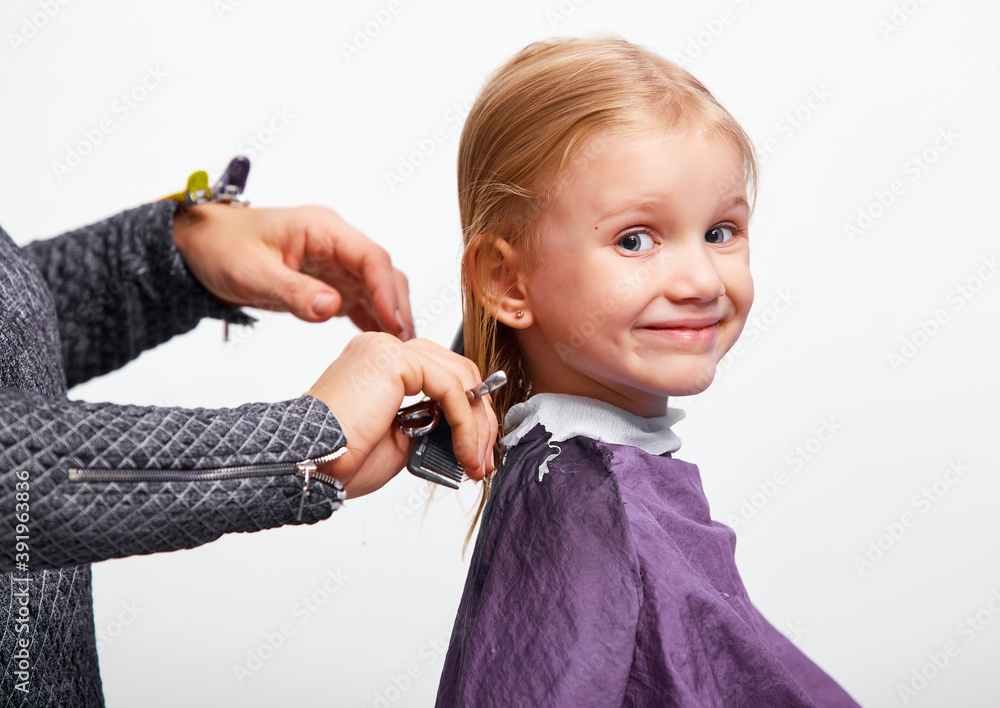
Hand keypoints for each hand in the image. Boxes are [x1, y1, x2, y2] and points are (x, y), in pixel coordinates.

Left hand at [172, 203, 413, 338]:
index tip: (394, 323)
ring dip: (390, 315)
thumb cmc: (220, 247)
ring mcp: (335, 262)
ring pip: (378, 287)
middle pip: (383, 272)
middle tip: (404, 345)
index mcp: (322, 228)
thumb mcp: (252, 272)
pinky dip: (373, 319)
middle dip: (397, 307)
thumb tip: (332, 307)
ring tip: (398, 349)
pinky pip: (361, 299)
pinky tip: (380, 342)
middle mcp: (335, 242)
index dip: (387, 291)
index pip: (371, 257)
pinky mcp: (329, 281)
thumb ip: (293, 291)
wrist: (197, 246)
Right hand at [306, 333, 498, 497]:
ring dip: (477, 425)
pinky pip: (451, 388)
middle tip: (484, 460)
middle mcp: (383, 348)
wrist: (307, 465)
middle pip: (457, 371)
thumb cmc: (340, 460)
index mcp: (380, 365)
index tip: (476, 452)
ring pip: (460, 378)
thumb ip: (431, 423)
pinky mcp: (394, 360)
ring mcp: (387, 348)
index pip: (442, 374)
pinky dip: (466, 424)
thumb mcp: (400, 439)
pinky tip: (466, 451)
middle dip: (480, 419)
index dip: (469, 413)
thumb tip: (468, 429)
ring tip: (476, 462)